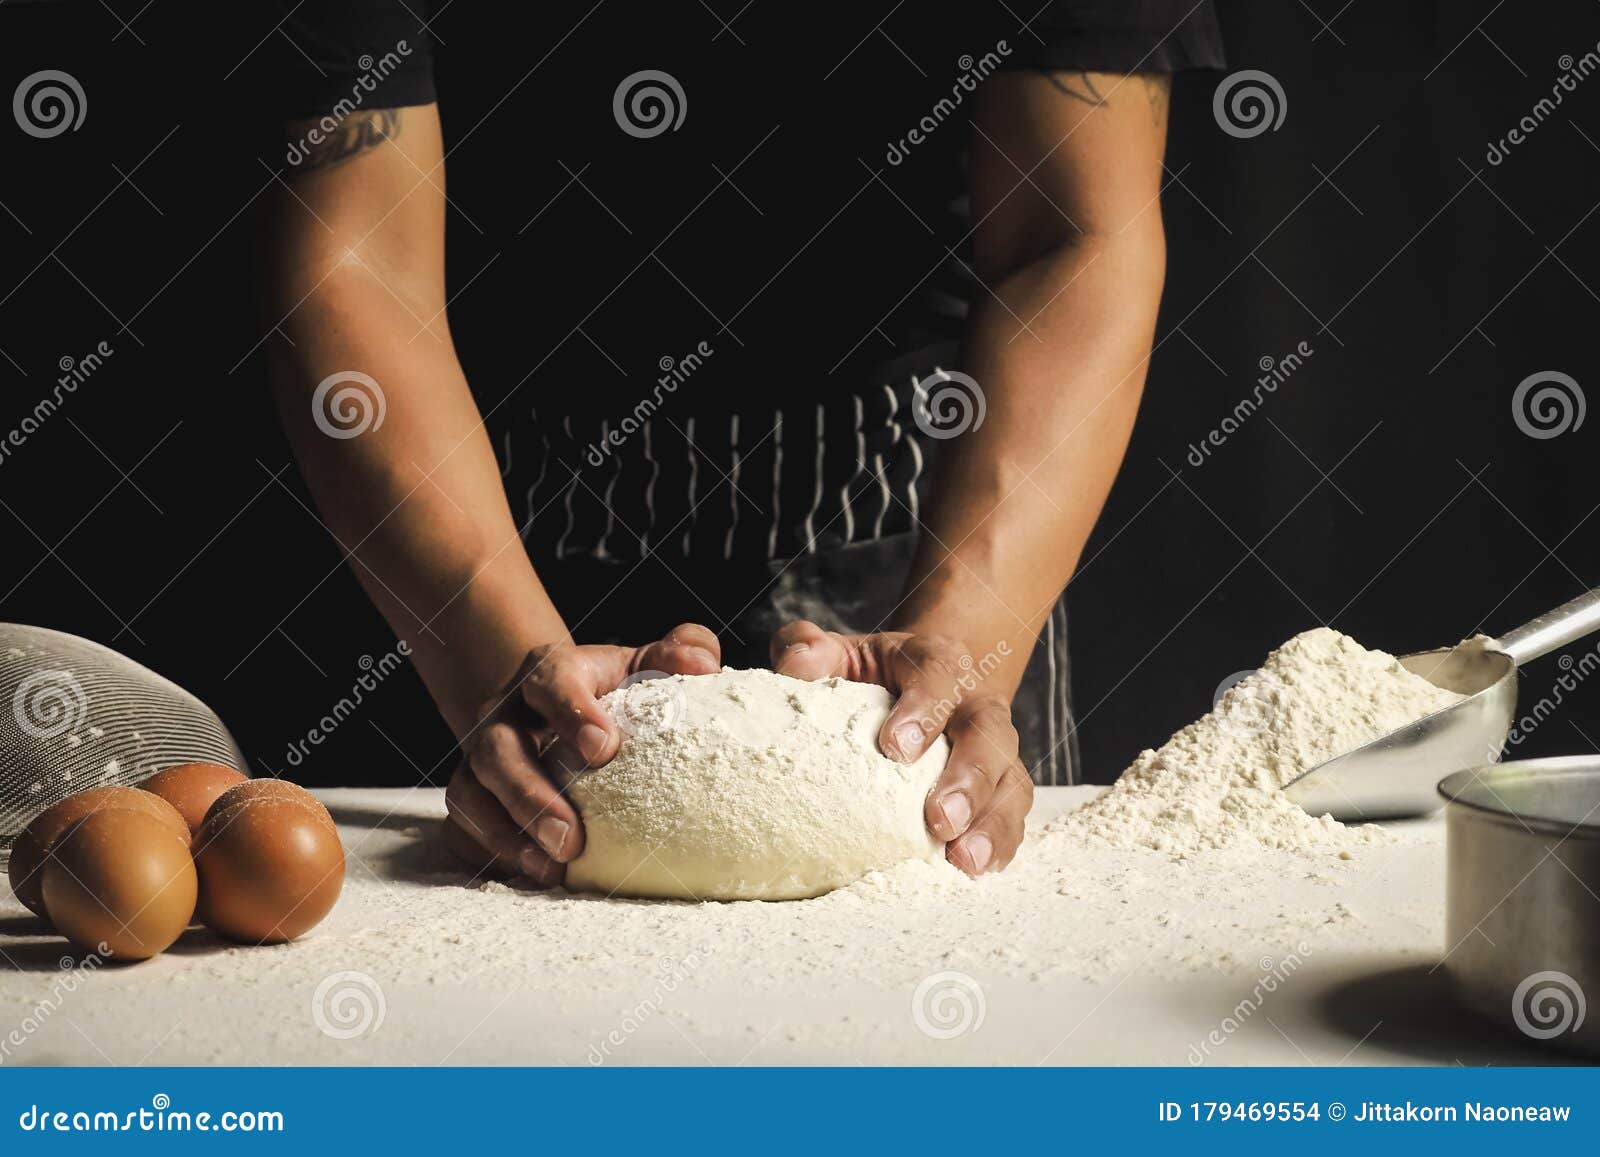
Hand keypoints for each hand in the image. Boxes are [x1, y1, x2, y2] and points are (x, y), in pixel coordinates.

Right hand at [443, 623, 719, 884]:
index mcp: (549, 673)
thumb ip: (681, 652)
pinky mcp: (473, 794)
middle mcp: (504, 714)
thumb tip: (706, 666)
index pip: (550, 683)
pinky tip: (532, 875)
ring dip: (506, 835)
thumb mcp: (646, 663)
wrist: (553, 705)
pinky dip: (491, 852)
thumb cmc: (614, 689)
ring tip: (551, 870)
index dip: (570, 713)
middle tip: (571, 839)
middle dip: (529, 797)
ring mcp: (480, 757)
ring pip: (470, 794)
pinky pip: (463, 828)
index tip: (604, 749)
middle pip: (498, 750)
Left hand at [770, 621, 1031, 876]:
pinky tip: (974, 871)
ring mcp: (996, 748)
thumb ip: (811, 649)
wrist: (925, 683)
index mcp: (938, 662)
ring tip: (965, 860)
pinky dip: (1000, 843)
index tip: (895, 747)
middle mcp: (976, 704)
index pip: (940, 675)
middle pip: (988, 735)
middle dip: (969, 779)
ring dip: (992, 822)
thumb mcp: (841, 655)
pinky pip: (1012, 815)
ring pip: (1010, 781)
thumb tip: (795, 665)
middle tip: (939, 820)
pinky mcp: (1001, 786)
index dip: (924, 709)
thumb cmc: (872, 676)